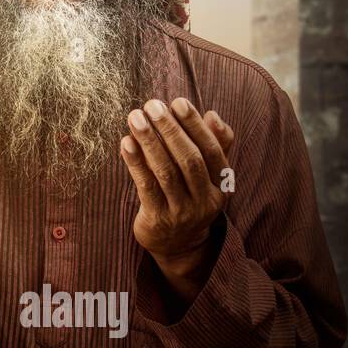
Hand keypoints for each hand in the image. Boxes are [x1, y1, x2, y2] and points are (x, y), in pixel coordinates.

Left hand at [120, 97, 235, 282]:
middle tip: (152, 105)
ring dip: (149, 141)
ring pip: (166, 171)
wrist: (178, 244)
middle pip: (189, 159)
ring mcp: (182, 212)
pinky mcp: (158, 219)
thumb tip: (214, 115)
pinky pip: (146, 186)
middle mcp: (205, 199)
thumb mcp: (208, 175)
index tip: (178, 102)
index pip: (212, 150)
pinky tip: (125, 143)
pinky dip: (135, 162)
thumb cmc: (191, 196)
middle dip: (170, 129)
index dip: (195, 126)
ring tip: (135, 118)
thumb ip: (215, 145)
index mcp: (222, 184)